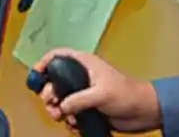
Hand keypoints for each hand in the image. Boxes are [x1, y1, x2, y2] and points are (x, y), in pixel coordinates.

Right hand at [34, 48, 161, 132]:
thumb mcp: (101, 93)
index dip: (44, 63)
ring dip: (57, 110)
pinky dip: (68, 120)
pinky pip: (69, 114)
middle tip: (52, 105)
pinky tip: (75, 123)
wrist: (143, 112)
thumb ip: (78, 99)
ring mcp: (83, 93)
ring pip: (59, 100)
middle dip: (48, 94)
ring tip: (62, 117)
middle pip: (53, 81)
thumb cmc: (127, 94)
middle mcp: (82, 77)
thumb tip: (62, 107)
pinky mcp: (86, 108)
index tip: (35, 77)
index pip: (58, 56)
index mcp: (85, 64)